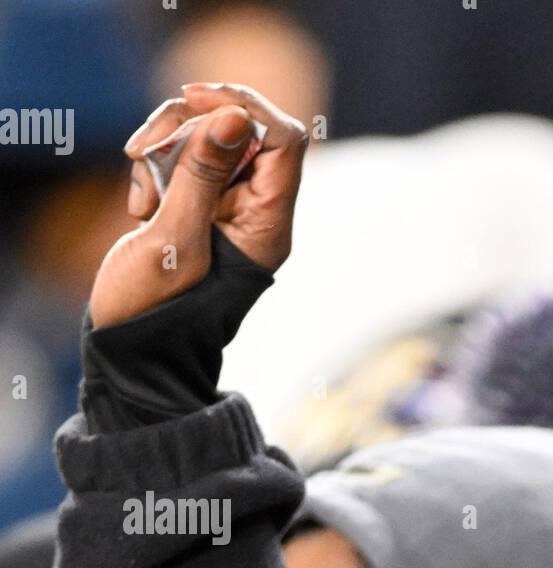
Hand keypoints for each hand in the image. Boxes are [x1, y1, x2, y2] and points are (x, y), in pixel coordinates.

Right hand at [90, 84, 307, 329]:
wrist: (130, 346)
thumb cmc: (152, 310)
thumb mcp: (174, 241)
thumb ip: (202, 176)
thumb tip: (236, 118)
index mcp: (269, 227)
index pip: (285, 140)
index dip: (244, 108)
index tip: (193, 99)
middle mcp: (257, 212)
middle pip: (241, 129)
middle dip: (187, 129)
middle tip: (141, 152)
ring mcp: (228, 206)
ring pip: (207, 136)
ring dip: (162, 150)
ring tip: (141, 201)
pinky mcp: (199, 202)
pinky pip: (183, 157)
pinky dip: (154, 167)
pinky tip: (140, 207)